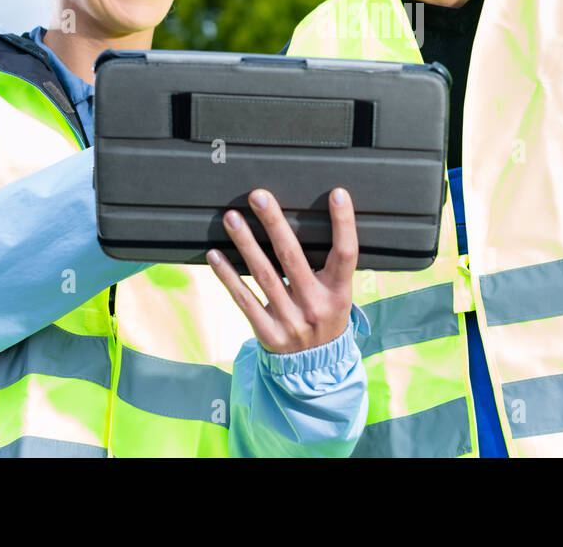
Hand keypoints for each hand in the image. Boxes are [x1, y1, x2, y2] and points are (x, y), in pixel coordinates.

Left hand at [207, 187, 357, 354]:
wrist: (315, 369)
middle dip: (274, 223)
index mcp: (338, 292)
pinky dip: (228, 276)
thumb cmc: (325, 316)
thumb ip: (329, 266)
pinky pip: (244, 299)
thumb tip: (308, 220)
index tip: (337, 193)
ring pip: (264, 274)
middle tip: (258, 196)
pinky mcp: (268, 332)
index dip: (343, 223)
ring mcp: (290, 320)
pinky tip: (216, 254)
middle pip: (292, 257)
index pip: (346, 253)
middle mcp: (315, 305)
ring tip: (231, 217)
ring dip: (245, 243)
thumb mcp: (338, 295)